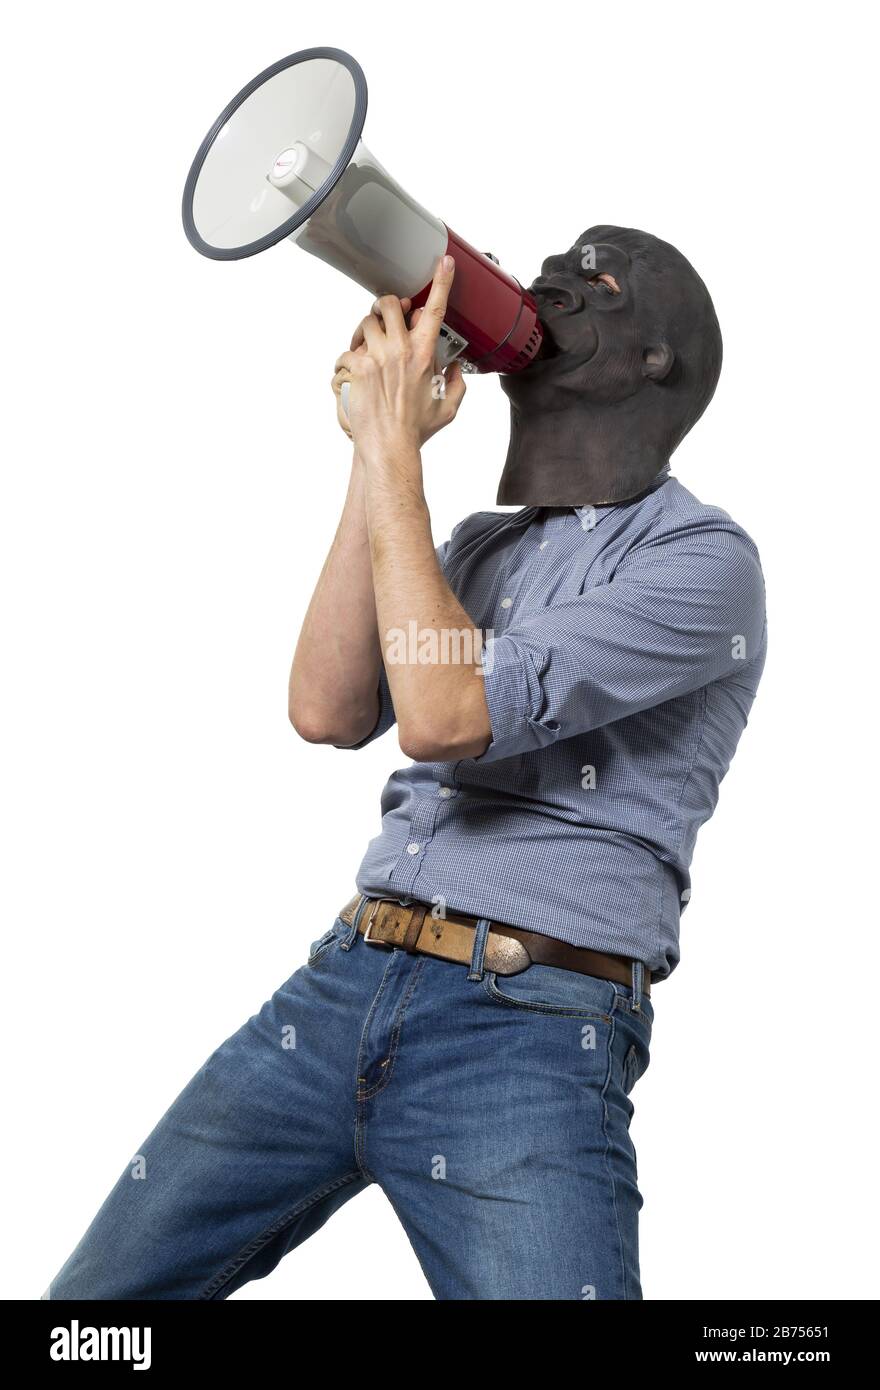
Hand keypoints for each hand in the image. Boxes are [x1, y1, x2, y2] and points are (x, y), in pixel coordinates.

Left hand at [331, 256, 465, 457]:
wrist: (389, 446)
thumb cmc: (415, 430)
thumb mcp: (447, 408)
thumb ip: (458, 384)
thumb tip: (456, 369)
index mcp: (425, 355)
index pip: (436, 310)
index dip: (442, 282)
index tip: (444, 264)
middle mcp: (401, 350)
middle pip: (390, 304)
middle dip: (387, 305)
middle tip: (385, 316)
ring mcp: (377, 356)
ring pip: (366, 322)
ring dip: (365, 330)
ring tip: (366, 348)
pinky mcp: (357, 366)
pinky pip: (347, 350)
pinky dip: (347, 361)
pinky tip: (352, 376)